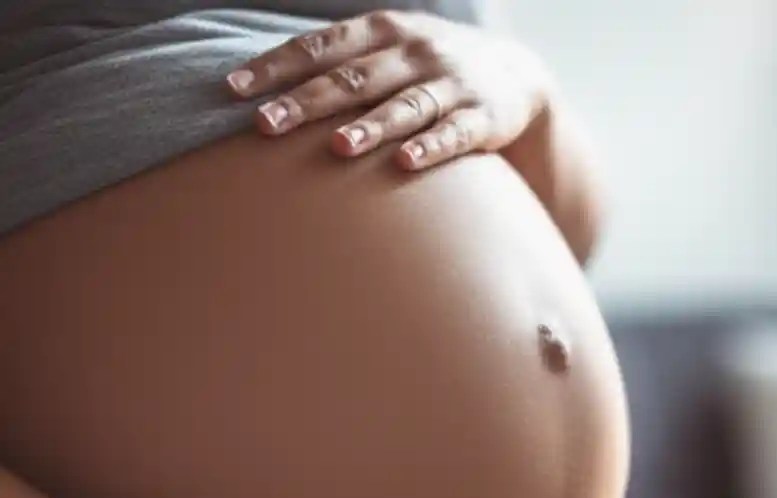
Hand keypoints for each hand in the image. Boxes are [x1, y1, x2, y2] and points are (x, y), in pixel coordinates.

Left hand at [225, 10, 551, 171]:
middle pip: (354, 78)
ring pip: (404, 106)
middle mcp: (416, 52)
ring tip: (337, 146)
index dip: (277, 66)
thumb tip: (258, 84)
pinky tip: (407, 163)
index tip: (233, 89)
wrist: (517, 75)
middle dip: (308, 101)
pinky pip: (454, 134)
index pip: (321, 46)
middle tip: (266, 125)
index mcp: (384, 30)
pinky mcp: (482, 118)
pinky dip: (431, 147)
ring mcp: (451, 85)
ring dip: (370, 126)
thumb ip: (338, 59)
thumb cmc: (430, 66)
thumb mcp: (390, 46)